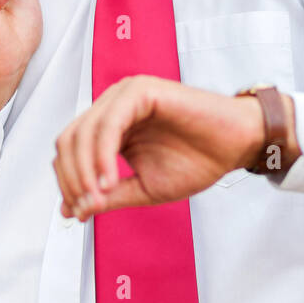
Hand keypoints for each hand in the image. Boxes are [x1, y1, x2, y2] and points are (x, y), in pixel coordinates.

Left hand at [52, 75, 269, 220]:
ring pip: (83, 132)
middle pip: (67, 141)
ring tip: (100, 197)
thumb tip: (72, 209)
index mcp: (109, 126)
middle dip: (71, 178)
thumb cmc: (197, 160)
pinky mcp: (141, 90)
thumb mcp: (144, 188)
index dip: (68, 183)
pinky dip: (102, 155)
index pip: (69, 151)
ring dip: (84, 170)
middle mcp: (112, 106)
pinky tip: (110, 179)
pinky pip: (109, 123)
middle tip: (87, 206)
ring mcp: (125, 95)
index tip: (79, 212)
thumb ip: (109, 196)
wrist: (236, 144)